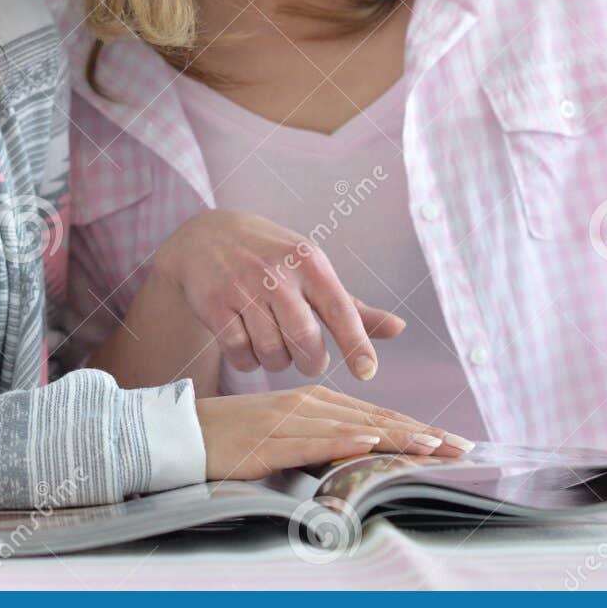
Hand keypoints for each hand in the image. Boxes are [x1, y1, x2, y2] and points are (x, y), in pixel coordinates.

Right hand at [150, 210, 405, 379]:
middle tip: (310, 360)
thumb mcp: (312, 270)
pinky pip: (239, 353)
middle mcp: (276, 273)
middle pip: (305, 340)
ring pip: (271, 352)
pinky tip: (248, 345)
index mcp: (309, 262)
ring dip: (278, 361)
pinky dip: (248, 360)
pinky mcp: (213, 305)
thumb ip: (352, 306)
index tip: (367, 372)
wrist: (207, 235)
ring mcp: (242, 288)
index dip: (356, 344)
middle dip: (312, 362)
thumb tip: (399, 329)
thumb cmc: (273, 258)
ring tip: (276, 347)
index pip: (340, 308)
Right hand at [196, 386, 474, 480]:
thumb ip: (322, 438)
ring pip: (351, 428)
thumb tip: (361, 451)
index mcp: (315, 402)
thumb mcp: (283, 432)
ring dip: (394, 437)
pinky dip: (340, 441)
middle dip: (420, 435)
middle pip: (374, 421)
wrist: (184, 432)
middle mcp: (308, 405)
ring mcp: (288, 420)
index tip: (453, 443)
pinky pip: (310, 441)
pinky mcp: (268, 439)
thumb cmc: (234, 435)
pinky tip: (366, 444)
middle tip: (461, 448)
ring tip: (430, 446)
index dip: (418, 430)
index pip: (377, 418)